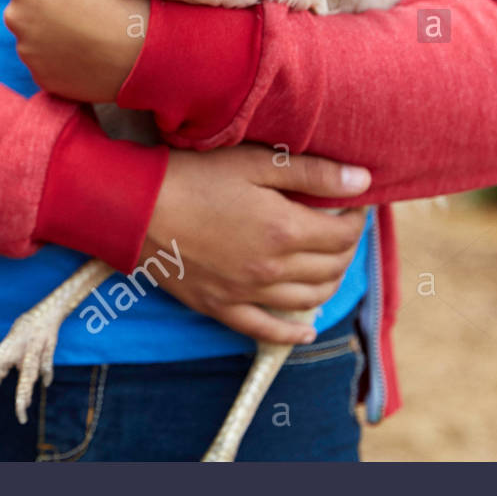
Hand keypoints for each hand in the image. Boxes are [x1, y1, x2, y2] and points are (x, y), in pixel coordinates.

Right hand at [142, 145, 371, 344]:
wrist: (133, 208)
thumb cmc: (192, 176)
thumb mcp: (252, 162)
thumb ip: (311, 173)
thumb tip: (363, 181)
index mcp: (284, 230)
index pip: (343, 234)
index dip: (355, 218)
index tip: (349, 204)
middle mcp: (272, 268)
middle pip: (332, 267)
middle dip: (345, 247)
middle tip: (339, 228)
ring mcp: (247, 293)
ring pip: (308, 298)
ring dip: (328, 282)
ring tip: (327, 262)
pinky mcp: (221, 307)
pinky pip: (266, 330)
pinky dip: (292, 333)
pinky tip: (306, 329)